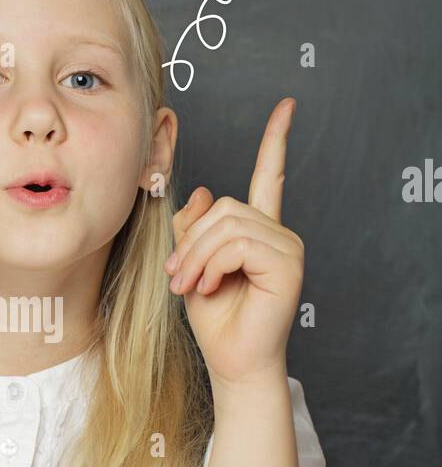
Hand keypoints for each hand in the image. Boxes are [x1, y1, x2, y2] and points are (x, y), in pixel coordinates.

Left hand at [164, 98, 304, 387]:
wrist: (231, 360)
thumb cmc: (214, 318)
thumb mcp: (190, 263)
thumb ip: (192, 227)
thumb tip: (198, 191)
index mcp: (259, 230)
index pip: (269, 175)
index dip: (276, 140)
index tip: (287, 106)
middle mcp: (278, 233)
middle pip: (224, 206)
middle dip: (191, 241)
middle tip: (178, 277)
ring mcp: (287, 247)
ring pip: (226, 224)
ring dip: (197, 255)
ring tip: (190, 285)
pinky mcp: (287, 264)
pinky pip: (237, 243)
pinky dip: (213, 264)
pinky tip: (210, 287)